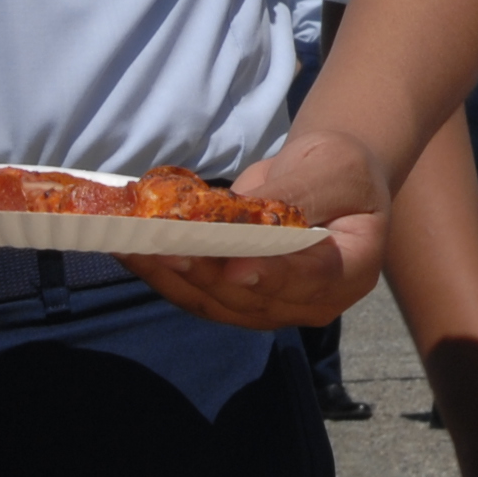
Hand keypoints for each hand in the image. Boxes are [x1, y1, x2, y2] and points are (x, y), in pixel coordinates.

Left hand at [134, 134, 387, 331]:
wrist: (328, 182)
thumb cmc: (340, 169)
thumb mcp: (333, 168)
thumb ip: (297, 195)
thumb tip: (247, 214)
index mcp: (350, 272)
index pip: (311, 279)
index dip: (272, 275)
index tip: (235, 266)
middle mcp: (309, 303)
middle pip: (251, 298)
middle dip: (203, 272)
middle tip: (162, 246)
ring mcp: (269, 308)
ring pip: (213, 301)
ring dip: (167, 274)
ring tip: (129, 243)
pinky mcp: (234, 300)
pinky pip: (194, 292)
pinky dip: (159, 271)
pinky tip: (127, 247)